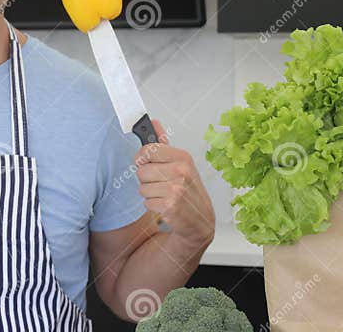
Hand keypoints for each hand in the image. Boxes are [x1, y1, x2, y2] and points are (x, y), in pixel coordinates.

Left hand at [135, 119, 214, 247]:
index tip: (148, 163)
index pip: (146, 150)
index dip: (143, 158)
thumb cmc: (189, 189)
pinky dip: (153, 206)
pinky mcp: (169, 206)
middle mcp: (180, 171)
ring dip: (150, 193)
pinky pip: (146, 202)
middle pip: (141, 171)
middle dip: (147, 179)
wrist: (201, 219)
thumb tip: (153, 122)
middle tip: (162, 183)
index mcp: (182, 157)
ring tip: (165, 195)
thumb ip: (164, 143)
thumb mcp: (181, 163)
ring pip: (142, 188)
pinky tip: (166, 205)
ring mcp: (175, 189)